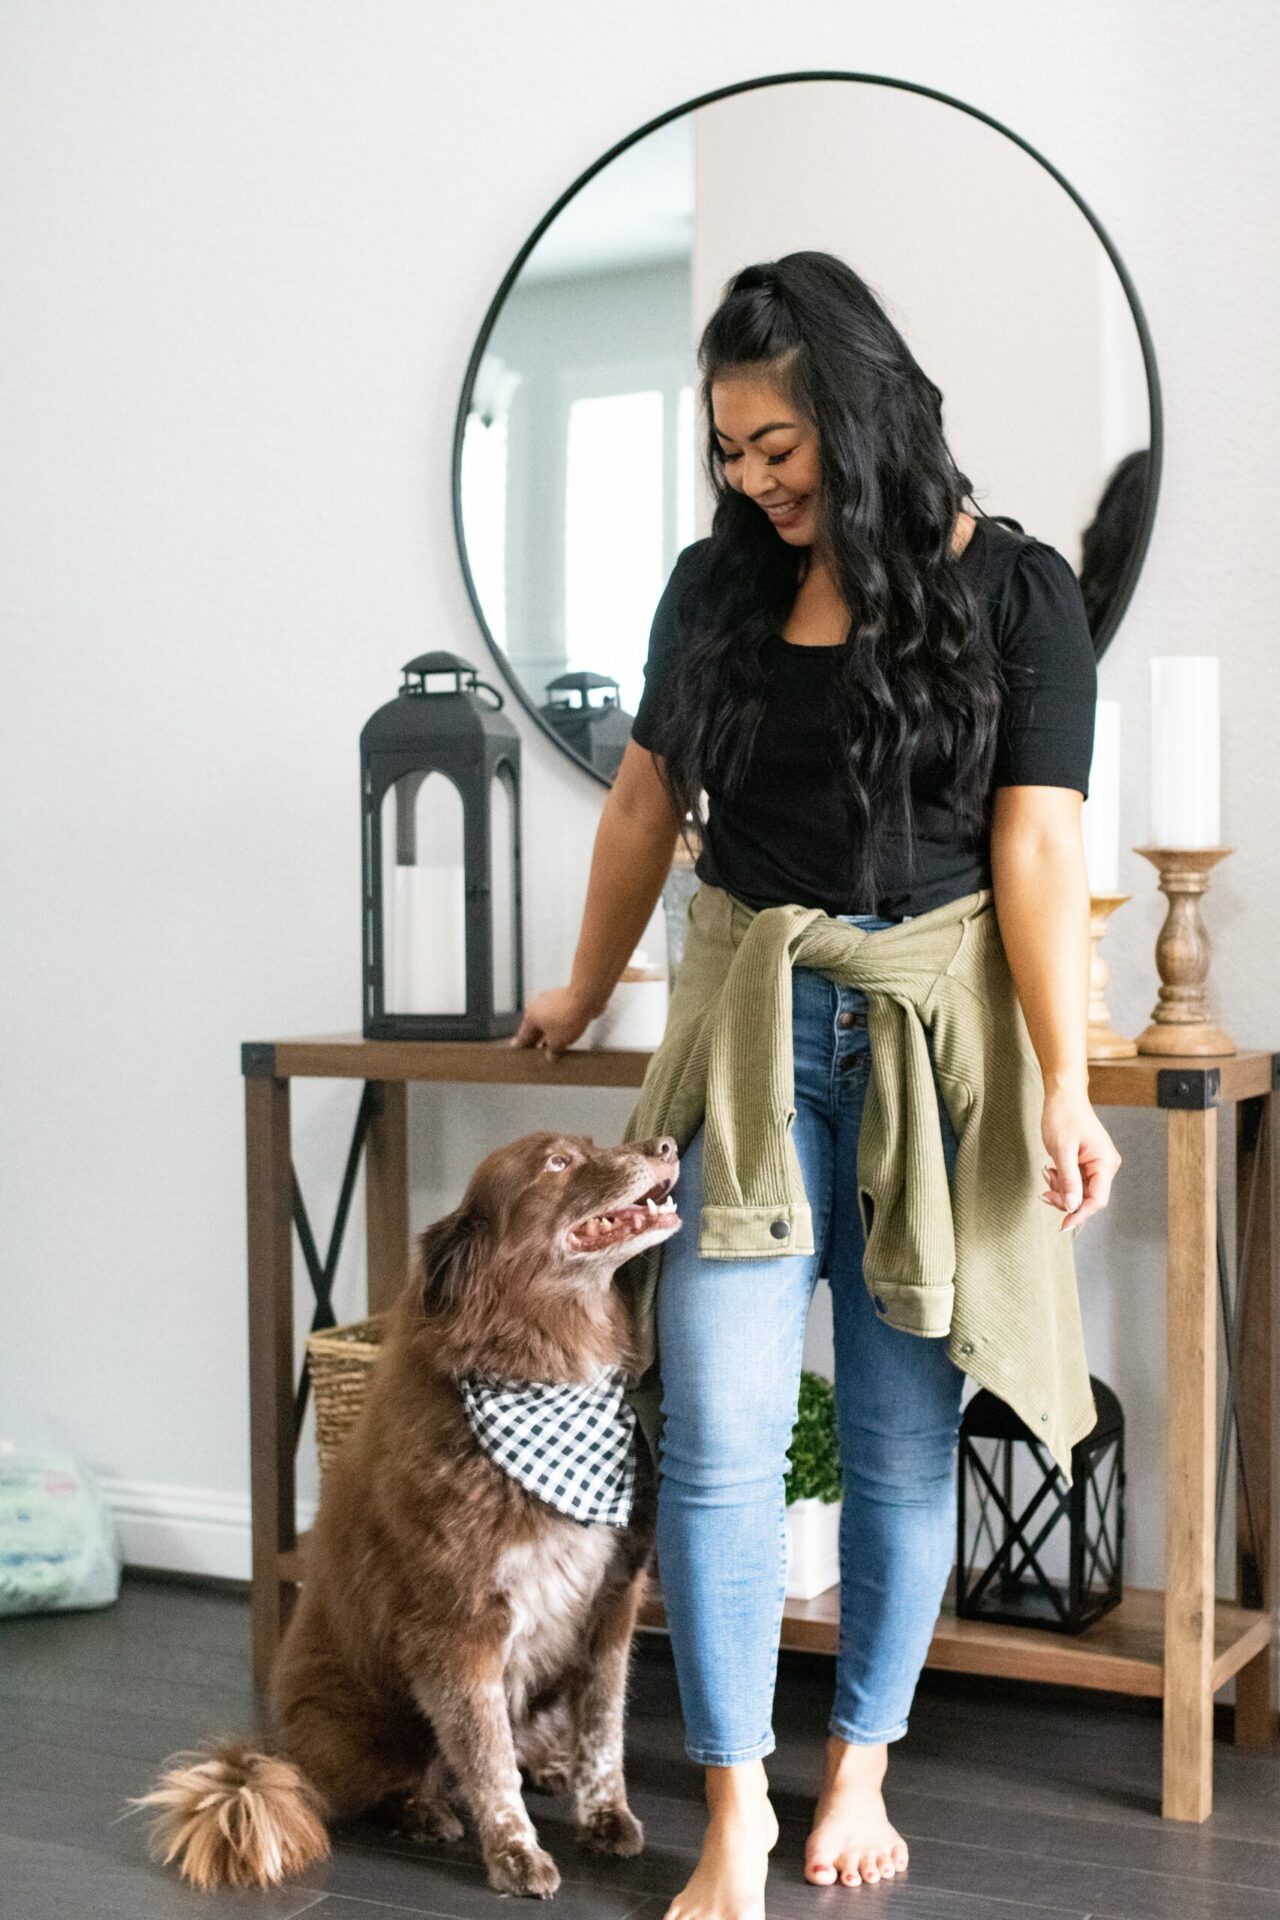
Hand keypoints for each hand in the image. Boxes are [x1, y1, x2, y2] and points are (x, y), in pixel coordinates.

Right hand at [509, 986, 599, 1061]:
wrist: (586, 997)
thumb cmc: (568, 1015)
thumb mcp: (558, 1042)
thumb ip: (552, 1051)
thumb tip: (551, 1055)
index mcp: (531, 1016)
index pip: (523, 1035)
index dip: (521, 1045)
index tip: (518, 1049)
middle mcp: (538, 1006)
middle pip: (535, 1027)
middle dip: (536, 1040)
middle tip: (535, 1050)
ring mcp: (552, 1000)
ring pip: (548, 1021)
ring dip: (549, 1033)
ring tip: (553, 1045)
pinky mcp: (565, 999)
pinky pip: (559, 1016)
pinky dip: (560, 1026)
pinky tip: (567, 1034)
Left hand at [1039, 1087, 1121, 1234]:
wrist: (1063, 1095)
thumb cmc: (1064, 1116)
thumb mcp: (1062, 1150)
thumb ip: (1068, 1180)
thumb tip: (1072, 1206)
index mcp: (1105, 1163)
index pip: (1097, 1199)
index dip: (1080, 1213)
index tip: (1063, 1224)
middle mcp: (1105, 1165)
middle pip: (1087, 1198)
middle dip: (1065, 1199)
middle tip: (1045, 1193)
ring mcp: (1096, 1164)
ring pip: (1079, 1191)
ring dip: (1061, 1189)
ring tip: (1048, 1173)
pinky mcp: (1086, 1162)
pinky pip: (1075, 1181)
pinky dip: (1061, 1180)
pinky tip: (1051, 1169)